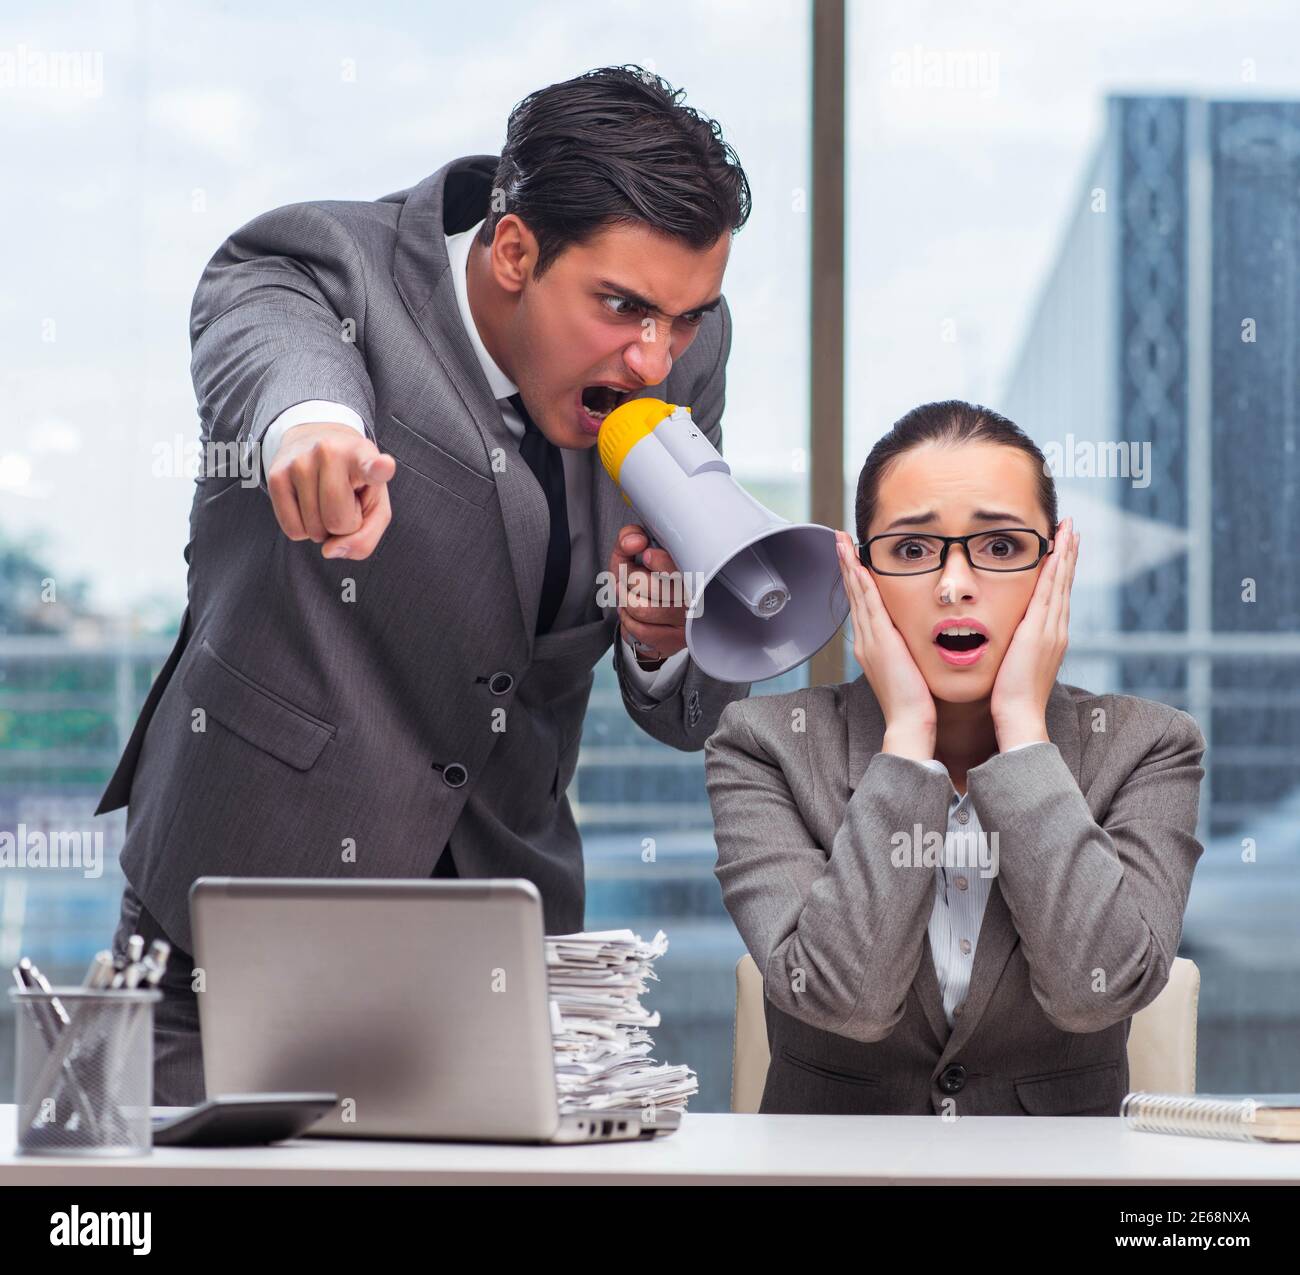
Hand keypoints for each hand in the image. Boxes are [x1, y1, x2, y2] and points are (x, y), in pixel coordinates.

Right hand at [266, 422, 396, 559]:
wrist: (315, 440)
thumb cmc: (354, 482)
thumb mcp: (374, 504)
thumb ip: (366, 536)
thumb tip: (329, 551)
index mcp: (363, 456)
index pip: (371, 464)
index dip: (378, 469)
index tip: (384, 466)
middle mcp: (329, 453)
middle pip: (338, 523)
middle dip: (344, 526)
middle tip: (344, 501)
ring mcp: (299, 462)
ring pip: (314, 530)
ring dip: (322, 527)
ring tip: (325, 497)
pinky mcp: (276, 476)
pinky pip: (293, 531)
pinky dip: (304, 529)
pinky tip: (308, 503)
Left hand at [609, 524, 687, 666]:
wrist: (657, 619)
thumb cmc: (648, 581)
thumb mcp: (635, 555)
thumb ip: (630, 538)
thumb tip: (633, 540)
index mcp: (691, 569)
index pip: (678, 567)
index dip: (658, 561)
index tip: (646, 554)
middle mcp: (693, 596)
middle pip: (649, 585)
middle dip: (630, 580)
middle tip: (631, 578)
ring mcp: (684, 621)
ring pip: (640, 608)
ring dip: (625, 600)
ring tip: (629, 594)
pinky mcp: (672, 641)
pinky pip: (637, 628)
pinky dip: (626, 618)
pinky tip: (633, 613)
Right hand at [835, 530, 935, 758]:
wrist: (909, 721)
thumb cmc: (915, 701)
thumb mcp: (908, 668)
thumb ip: (906, 650)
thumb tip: (913, 637)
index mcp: (871, 646)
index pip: (861, 604)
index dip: (854, 579)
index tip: (851, 557)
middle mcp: (864, 640)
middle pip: (853, 594)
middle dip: (845, 564)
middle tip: (838, 539)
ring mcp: (869, 640)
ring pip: (857, 594)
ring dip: (848, 565)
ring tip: (841, 542)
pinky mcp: (879, 641)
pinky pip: (868, 604)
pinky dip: (860, 582)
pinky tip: (856, 564)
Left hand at [990, 516, 1078, 748]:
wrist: (1018, 716)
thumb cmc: (1009, 698)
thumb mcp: (1013, 664)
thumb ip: (1013, 647)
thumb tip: (1006, 637)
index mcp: (1050, 638)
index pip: (1057, 595)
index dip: (1061, 570)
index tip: (1063, 547)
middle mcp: (1056, 630)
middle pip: (1064, 583)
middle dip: (1068, 554)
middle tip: (1072, 527)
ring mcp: (1052, 630)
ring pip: (1060, 583)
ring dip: (1065, 554)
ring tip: (1069, 529)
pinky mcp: (1041, 631)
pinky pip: (1050, 592)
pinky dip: (1055, 570)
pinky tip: (1056, 551)